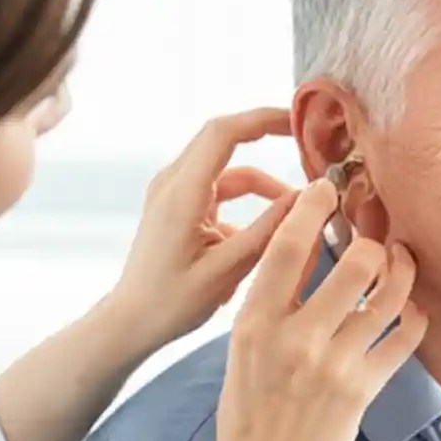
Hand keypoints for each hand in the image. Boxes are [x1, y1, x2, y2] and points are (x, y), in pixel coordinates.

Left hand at [108, 108, 299, 349]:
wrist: (131, 322)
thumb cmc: (171, 303)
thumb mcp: (227, 270)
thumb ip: (270, 232)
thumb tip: (308, 198)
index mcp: (181, 192)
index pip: (224, 132)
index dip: (264, 119)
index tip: (300, 122)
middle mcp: (172, 183)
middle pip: (225, 139)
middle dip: (267, 137)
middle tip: (309, 148)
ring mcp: (172, 193)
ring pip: (226, 169)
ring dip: (260, 183)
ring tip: (296, 208)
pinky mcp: (177, 208)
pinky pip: (217, 190)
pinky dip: (245, 202)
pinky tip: (264, 234)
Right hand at [212, 179, 427, 440]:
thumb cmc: (247, 413)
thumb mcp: (242, 351)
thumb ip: (269, 302)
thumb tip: (300, 246)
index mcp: (254, 323)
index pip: (287, 245)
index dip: (310, 207)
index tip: (324, 190)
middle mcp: (294, 339)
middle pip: (353, 262)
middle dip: (372, 239)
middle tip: (375, 233)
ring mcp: (332, 366)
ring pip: (388, 295)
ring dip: (402, 270)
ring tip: (401, 261)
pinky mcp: (362, 392)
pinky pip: (404, 338)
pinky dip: (415, 317)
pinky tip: (411, 310)